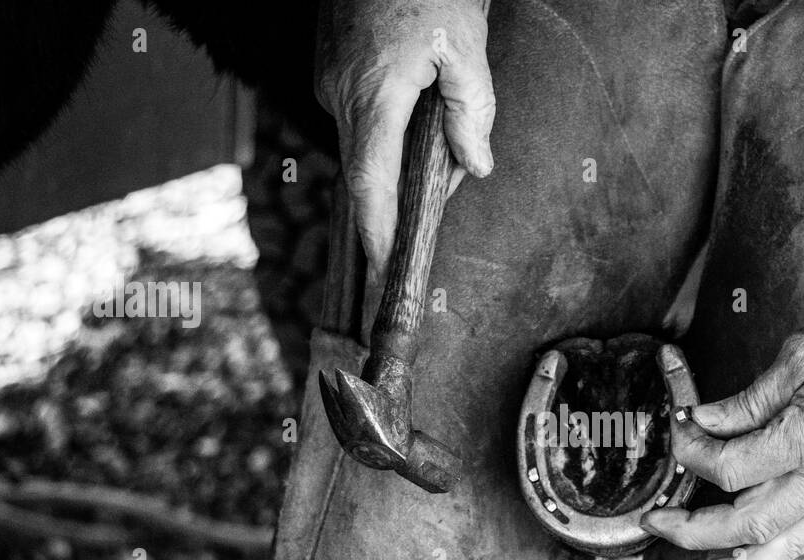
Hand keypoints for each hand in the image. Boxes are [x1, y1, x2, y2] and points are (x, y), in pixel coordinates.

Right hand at [316, 0, 494, 278]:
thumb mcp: (465, 45)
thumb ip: (471, 111)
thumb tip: (473, 167)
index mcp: (374, 95)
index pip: (372, 185)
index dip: (379, 233)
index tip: (387, 270)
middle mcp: (341, 93)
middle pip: (368, 173)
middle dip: (399, 203)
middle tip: (431, 214)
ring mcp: (330, 81)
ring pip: (365, 146)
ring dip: (400, 161)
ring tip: (443, 142)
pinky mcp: (330, 71)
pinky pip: (359, 119)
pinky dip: (389, 132)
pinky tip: (419, 115)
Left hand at [643, 244, 803, 559]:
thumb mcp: (799, 355)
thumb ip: (747, 401)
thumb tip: (702, 424)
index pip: (733, 468)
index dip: (693, 454)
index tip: (677, 430)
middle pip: (750, 525)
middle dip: (695, 532)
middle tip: (654, 523)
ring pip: (784, 548)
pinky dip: (772, 552)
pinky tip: (744, 558)